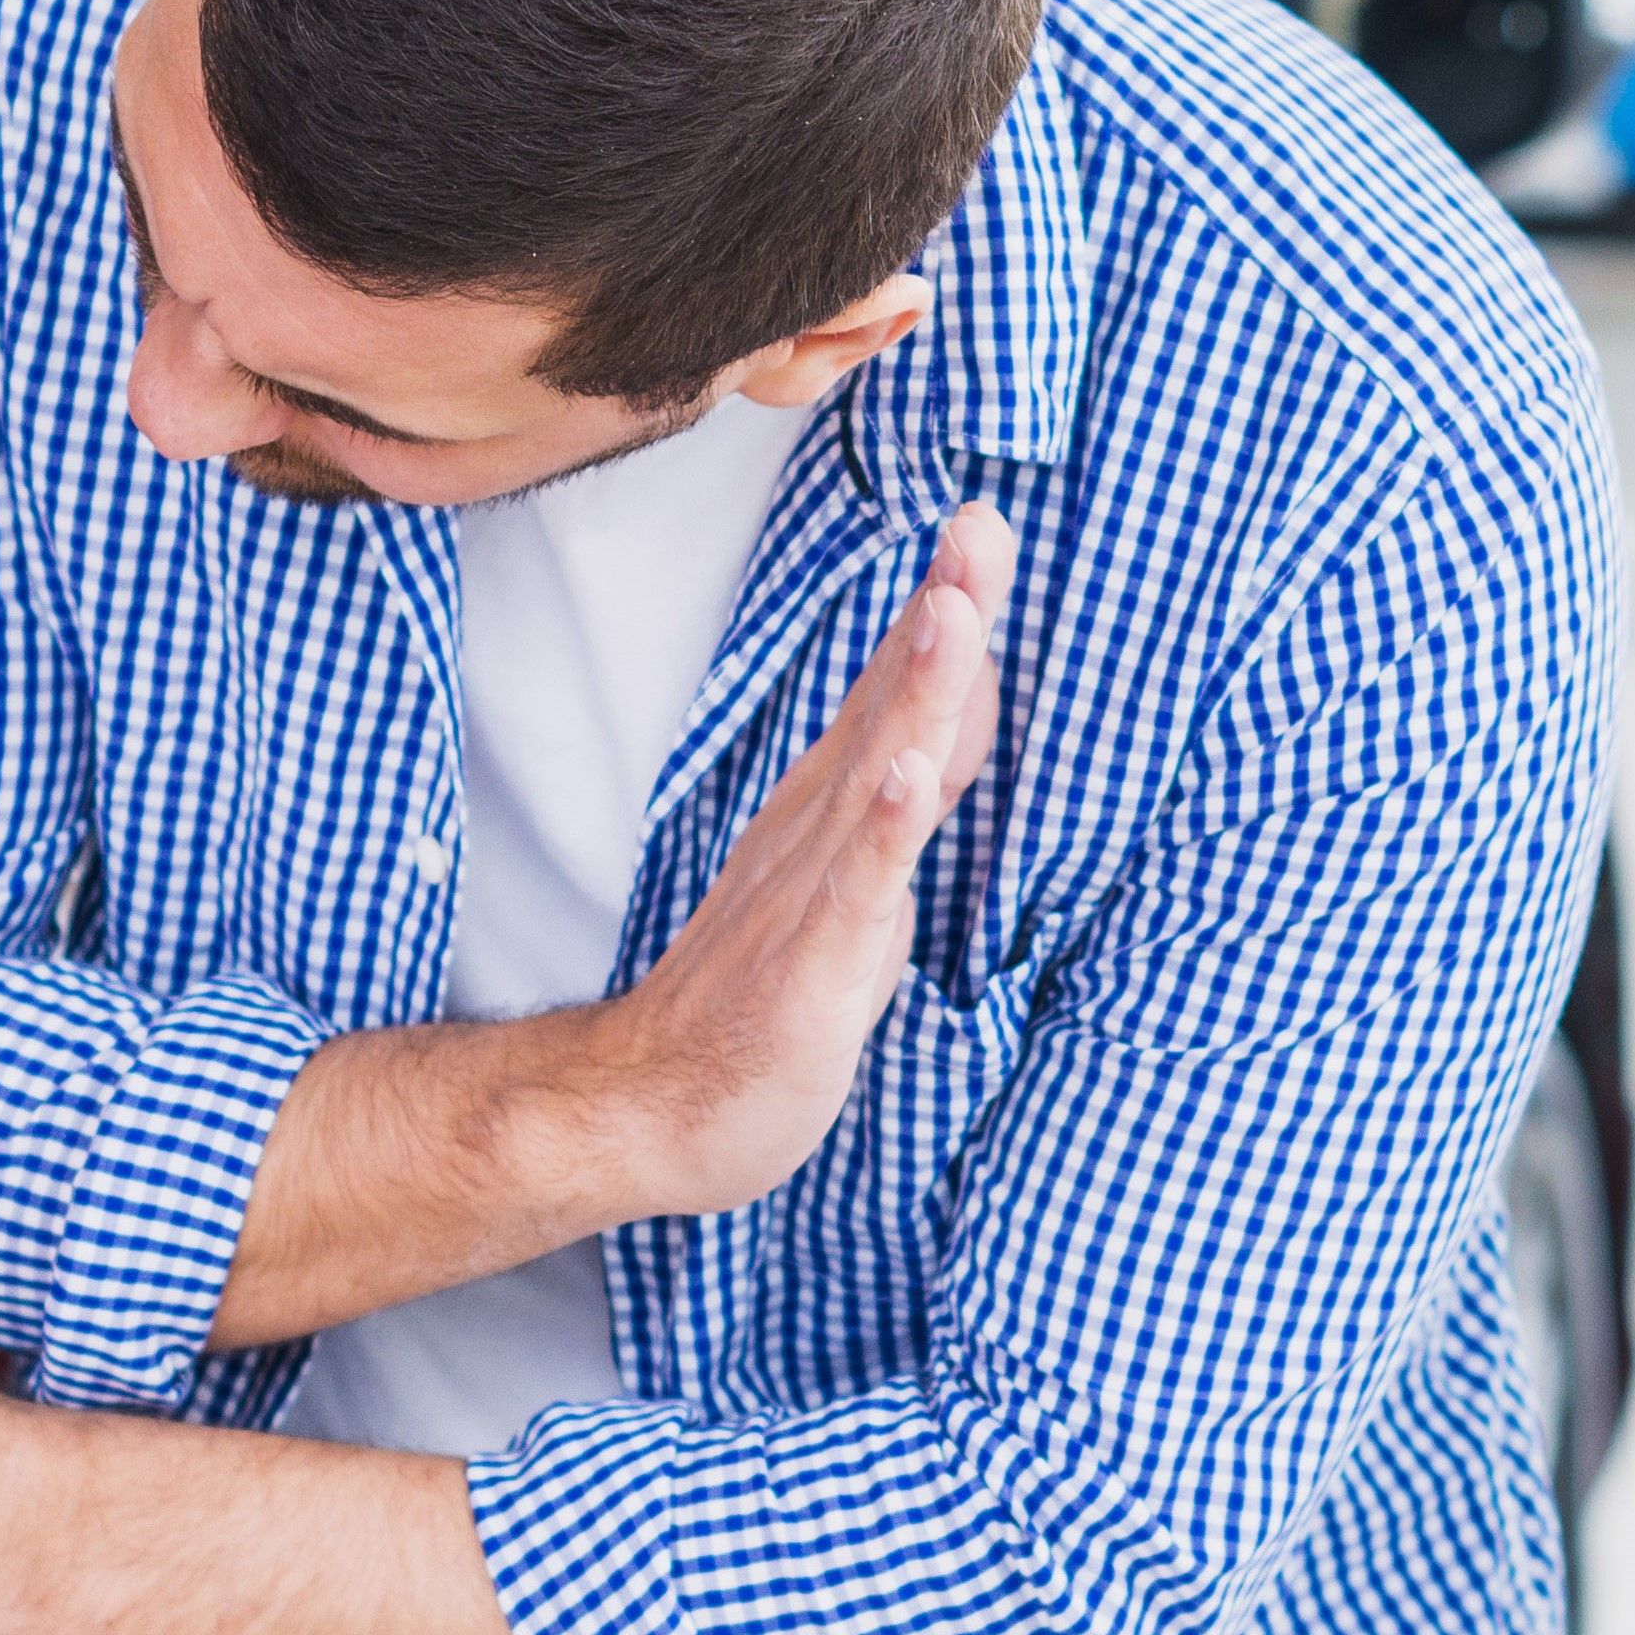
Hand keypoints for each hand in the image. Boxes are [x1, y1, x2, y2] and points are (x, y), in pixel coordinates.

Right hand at [571, 502, 1013, 1218]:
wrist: (651, 1111)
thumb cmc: (761, 1003)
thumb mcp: (854, 890)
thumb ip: (903, 805)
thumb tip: (952, 721)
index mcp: (829, 813)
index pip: (897, 696)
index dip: (946, 612)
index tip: (983, 524)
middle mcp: (817, 833)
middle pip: (892, 708)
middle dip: (945, 615)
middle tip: (980, 524)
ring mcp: (812, 895)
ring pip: (875, 777)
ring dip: (916, 691)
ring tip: (953, 610)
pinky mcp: (812, 969)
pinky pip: (855, 890)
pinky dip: (883, 827)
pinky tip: (905, 774)